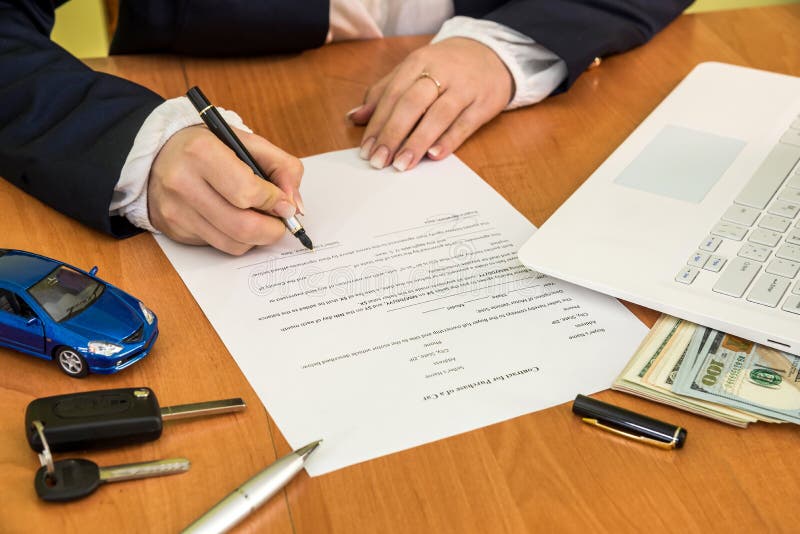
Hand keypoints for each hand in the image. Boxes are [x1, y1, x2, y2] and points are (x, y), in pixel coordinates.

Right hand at [148, 125, 303, 254]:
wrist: (159, 154)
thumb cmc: (209, 147)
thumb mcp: (249, 143)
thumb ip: (283, 168)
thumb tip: (295, 207)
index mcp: (202, 152)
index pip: (248, 192)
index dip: (275, 202)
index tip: (285, 203)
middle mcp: (183, 183)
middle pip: (242, 226)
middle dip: (272, 229)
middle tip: (280, 221)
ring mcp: (175, 210)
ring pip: (233, 243)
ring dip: (257, 237)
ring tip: (259, 219)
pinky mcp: (174, 230)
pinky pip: (219, 246)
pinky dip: (236, 239)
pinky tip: (235, 220)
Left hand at [348, 37, 512, 171]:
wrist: (491, 54)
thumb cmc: (445, 68)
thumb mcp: (413, 71)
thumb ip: (384, 92)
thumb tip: (355, 117)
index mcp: (418, 62)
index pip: (392, 94)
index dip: (377, 123)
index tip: (366, 149)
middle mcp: (441, 72)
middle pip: (412, 103)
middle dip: (392, 134)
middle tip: (379, 161)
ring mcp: (464, 88)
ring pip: (438, 115)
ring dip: (417, 141)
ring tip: (401, 164)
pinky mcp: (484, 103)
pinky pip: (464, 123)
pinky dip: (449, 140)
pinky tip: (434, 156)